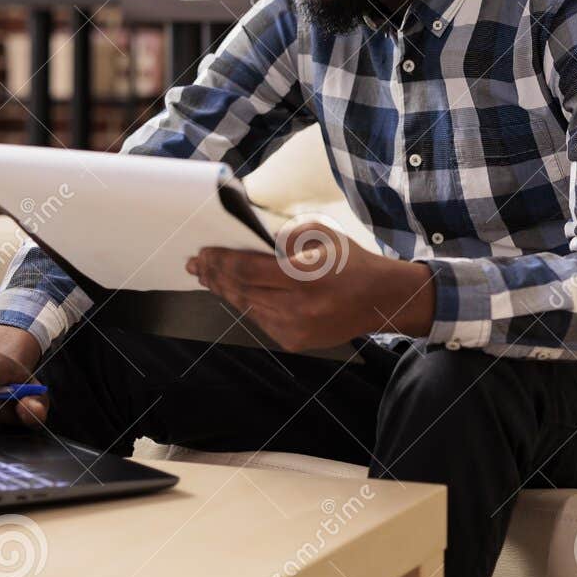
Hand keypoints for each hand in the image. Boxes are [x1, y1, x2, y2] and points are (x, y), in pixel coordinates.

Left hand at [190, 220, 435, 352]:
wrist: (380, 300)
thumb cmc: (351, 262)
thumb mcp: (323, 234)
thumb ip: (285, 235)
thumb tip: (247, 238)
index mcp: (305, 277)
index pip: (247, 270)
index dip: (220, 261)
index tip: (203, 252)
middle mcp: (298, 308)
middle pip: (241, 291)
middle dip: (215, 276)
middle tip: (196, 264)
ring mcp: (295, 329)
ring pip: (247, 307)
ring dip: (225, 290)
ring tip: (207, 276)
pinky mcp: (294, 342)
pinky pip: (260, 320)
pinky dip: (246, 304)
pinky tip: (235, 291)